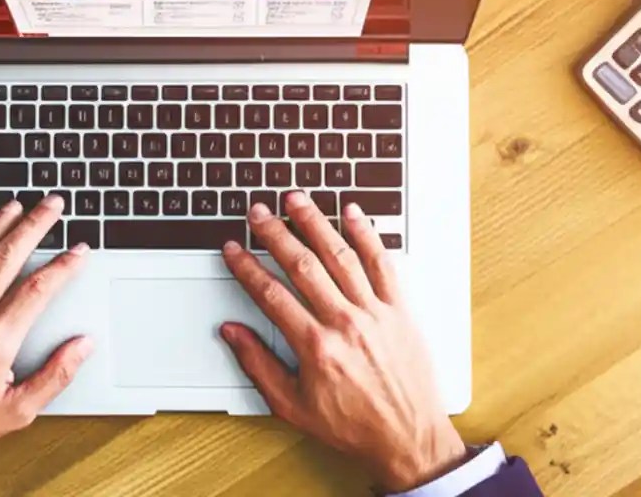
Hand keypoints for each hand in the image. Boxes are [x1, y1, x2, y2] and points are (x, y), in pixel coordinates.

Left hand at [0, 195, 91, 463]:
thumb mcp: (16, 412)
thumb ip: (54, 376)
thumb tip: (82, 346)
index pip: (39, 289)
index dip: (64, 265)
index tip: (80, 251)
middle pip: (9, 255)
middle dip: (35, 224)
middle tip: (53, 204)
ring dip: (2, 223)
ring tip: (21, 205)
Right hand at [220, 192, 465, 491]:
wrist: (408, 439)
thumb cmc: (352, 426)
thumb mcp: (292, 406)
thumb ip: (258, 365)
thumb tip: (232, 332)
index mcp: (315, 347)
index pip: (271, 294)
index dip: (246, 267)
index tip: (233, 249)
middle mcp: (345, 323)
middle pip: (302, 265)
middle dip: (275, 234)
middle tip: (258, 213)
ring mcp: (375, 313)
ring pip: (340, 256)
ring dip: (315, 223)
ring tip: (296, 200)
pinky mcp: (400, 310)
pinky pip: (382, 264)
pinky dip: (367, 235)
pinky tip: (353, 213)